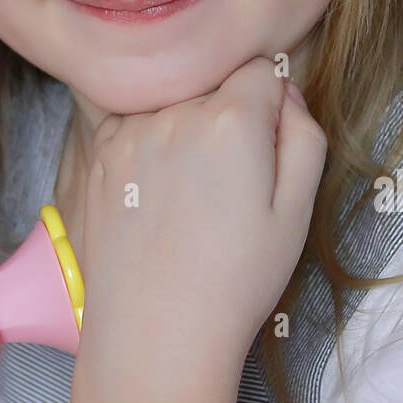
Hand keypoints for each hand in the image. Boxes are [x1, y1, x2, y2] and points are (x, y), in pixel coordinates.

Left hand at [77, 57, 327, 368]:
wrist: (155, 334)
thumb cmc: (236, 280)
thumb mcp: (297, 211)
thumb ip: (303, 135)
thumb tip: (285, 91)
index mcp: (231, 119)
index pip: (261, 68)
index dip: (270, 105)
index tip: (264, 149)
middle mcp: (174, 112)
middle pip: (214, 84)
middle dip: (227, 116)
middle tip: (228, 184)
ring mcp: (129, 131)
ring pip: (173, 103)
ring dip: (185, 129)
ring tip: (188, 198)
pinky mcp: (99, 154)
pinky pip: (134, 124)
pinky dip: (148, 146)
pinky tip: (156, 198)